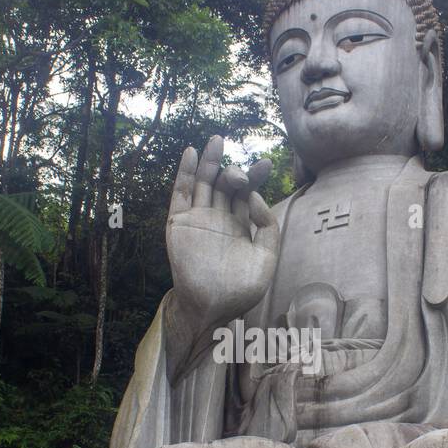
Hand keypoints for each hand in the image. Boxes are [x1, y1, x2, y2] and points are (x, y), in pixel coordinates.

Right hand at [165, 136, 278, 326]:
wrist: (211, 307)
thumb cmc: (239, 291)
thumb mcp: (266, 258)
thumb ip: (268, 228)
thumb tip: (256, 197)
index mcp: (239, 227)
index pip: (247, 194)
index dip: (255, 177)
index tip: (266, 163)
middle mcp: (218, 219)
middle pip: (225, 185)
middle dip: (234, 172)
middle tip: (241, 173)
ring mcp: (198, 220)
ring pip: (203, 183)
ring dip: (210, 161)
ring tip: (217, 140)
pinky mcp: (180, 223)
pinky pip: (180, 194)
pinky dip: (184, 173)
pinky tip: (191, 153)